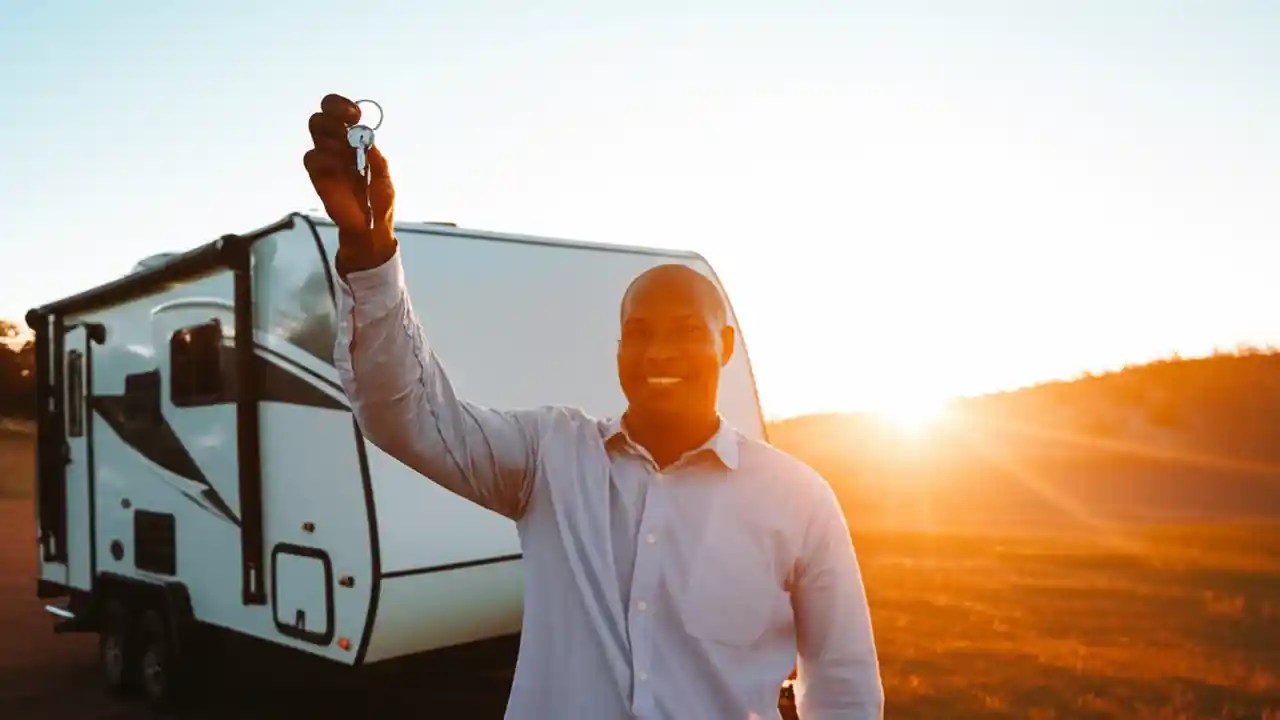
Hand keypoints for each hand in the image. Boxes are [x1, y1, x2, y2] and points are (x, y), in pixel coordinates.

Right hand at [303, 93, 396, 269]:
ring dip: (329, 130)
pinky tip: (336, 166)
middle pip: (323, 117)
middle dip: (333, 112)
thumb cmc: (378, 199)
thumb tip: (365, 138)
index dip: (342, 107)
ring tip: (344, 146)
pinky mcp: (318, 175)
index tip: (354, 114)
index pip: (341, 114)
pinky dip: (323, 157)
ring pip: (315, 130)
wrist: (370, 226)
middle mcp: (337, 145)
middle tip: (348, 120)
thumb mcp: (384, 175)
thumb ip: (375, 156)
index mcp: (354, 142)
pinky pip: (311, 157)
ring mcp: (326, 159)